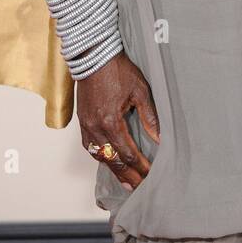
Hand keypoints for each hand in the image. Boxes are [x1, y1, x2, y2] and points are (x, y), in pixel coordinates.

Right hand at [76, 52, 159, 190]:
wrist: (93, 55)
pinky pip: (89, 146)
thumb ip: (150, 116)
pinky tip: (108, 160)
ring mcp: (86, 125)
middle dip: (127, 174)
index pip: (128, 152)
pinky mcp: (82, 120)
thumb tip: (160, 138)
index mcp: (111, 121)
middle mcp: (96, 127)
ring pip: (99, 155)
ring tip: (125, 180)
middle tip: (139, 187)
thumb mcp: (140, 90)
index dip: (139, 166)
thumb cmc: (118, 70)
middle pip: (112, 159)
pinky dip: (100, 156)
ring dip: (113, 168)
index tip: (150, 175)